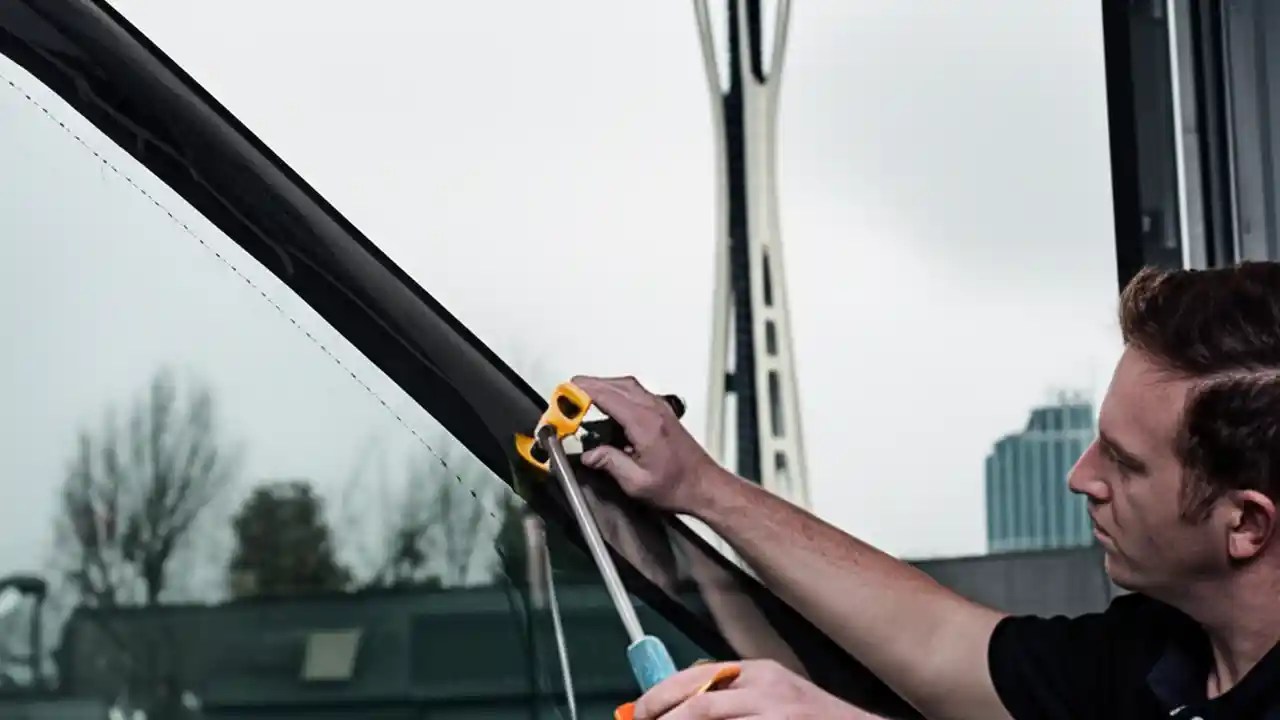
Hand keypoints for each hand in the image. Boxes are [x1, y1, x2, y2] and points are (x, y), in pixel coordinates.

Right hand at [571, 375, 726, 513]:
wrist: (704, 486)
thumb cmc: (679, 486)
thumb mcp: (637, 482)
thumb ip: (610, 464)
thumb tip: (589, 454)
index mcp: (645, 424)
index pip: (608, 396)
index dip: (583, 392)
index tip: (565, 394)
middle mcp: (654, 410)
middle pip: (616, 385)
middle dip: (589, 386)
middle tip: (568, 394)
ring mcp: (660, 409)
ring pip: (627, 385)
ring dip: (603, 386)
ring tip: (582, 397)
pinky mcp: (663, 413)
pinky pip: (636, 392)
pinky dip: (617, 391)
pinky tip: (607, 403)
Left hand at [634, 659, 886, 718]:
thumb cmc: (812, 716)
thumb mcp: (774, 693)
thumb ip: (735, 692)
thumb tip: (685, 699)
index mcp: (758, 672)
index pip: (697, 676)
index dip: (662, 695)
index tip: (641, 710)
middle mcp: (765, 690)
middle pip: (699, 702)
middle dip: (663, 714)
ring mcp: (774, 715)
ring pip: (708, 716)